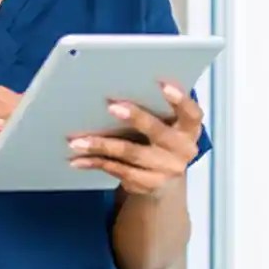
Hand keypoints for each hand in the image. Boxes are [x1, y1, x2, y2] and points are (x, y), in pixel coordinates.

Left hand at [69, 83, 203, 195]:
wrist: (164, 181)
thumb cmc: (159, 140)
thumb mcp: (166, 126)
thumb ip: (153, 110)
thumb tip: (115, 87)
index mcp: (189, 130)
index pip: (191, 113)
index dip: (180, 100)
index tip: (163, 84)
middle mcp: (182, 150)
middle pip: (158, 132)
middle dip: (136, 118)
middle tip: (111, 106)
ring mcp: (166, 170)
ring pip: (132, 154)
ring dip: (102, 145)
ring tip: (78, 141)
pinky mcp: (148, 183)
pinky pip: (119, 170)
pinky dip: (96, 163)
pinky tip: (78, 159)